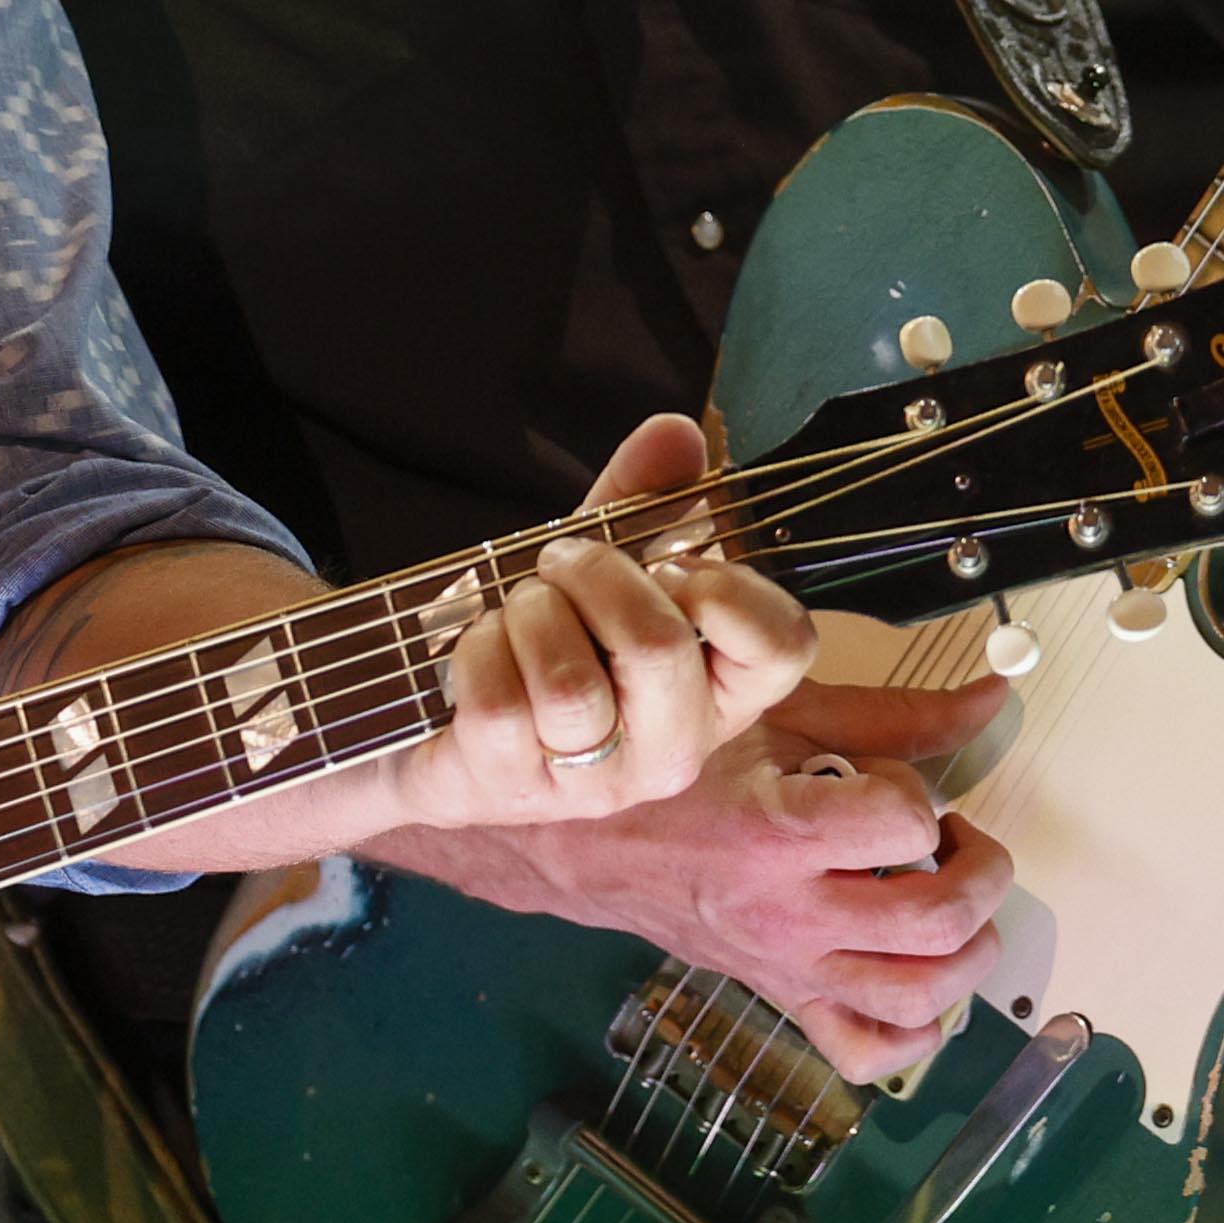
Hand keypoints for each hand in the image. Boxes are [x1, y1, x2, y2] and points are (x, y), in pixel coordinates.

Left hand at [388, 412, 810, 833]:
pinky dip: (477, 650)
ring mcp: (596, 783)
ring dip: (529, 614)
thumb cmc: (544, 640)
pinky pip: (498, 702)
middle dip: (594, 575)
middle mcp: (672, 749)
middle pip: (658, 648)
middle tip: (559, 563)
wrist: (440, 720)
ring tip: (518, 611)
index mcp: (717, 691)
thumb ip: (641, 502)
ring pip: (571, 683)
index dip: (732, 589)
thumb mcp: (597, 567)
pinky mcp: (514, 791)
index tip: (671, 564)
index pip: (783, 648)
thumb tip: (677, 430)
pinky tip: (478, 651)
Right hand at [417, 677, 1020, 1081]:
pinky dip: (915, 1032)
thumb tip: (994, 698)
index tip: (886, 779)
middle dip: (980, 871)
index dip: (918, 789)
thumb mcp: (774, 713)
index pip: (906, 819)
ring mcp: (783, 965)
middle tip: (956, 840)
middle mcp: (784, 912)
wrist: (575, 839)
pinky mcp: (778, 997)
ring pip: (918, 998)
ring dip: (965, 953)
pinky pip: (865, 1053)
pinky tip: (918, 976)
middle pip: (937, 920)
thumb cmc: (669, 766)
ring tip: (948, 902)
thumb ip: (893, 711)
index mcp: (776, 831)